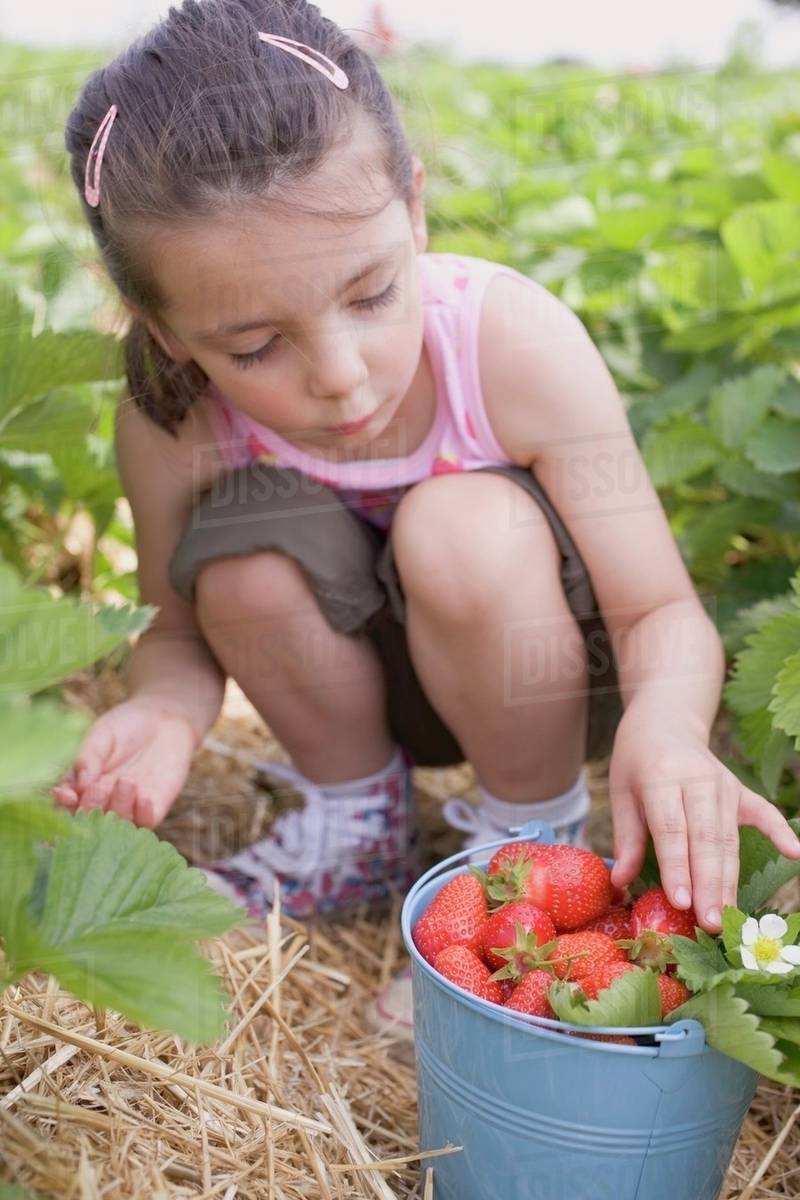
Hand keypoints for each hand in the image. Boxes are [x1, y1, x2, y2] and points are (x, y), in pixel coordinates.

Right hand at [52, 698, 196, 828]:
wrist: (165, 719)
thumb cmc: (127, 725)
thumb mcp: (102, 735)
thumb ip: (88, 757)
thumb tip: (79, 785)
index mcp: (82, 784)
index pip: (66, 801)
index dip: (63, 803)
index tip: (67, 795)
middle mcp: (103, 800)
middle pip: (90, 817)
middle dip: (90, 807)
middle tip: (98, 788)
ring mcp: (128, 807)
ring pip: (117, 823)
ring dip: (118, 807)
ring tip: (125, 781)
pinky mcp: (153, 808)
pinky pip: (146, 822)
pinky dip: (143, 814)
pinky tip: (143, 797)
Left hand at [607, 721, 799, 934]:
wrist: (664, 723)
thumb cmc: (637, 762)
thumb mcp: (621, 793)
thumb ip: (626, 838)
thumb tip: (620, 883)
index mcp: (662, 777)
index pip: (672, 829)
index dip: (677, 867)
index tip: (680, 902)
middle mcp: (698, 780)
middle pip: (706, 838)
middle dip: (708, 884)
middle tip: (710, 922)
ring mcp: (724, 784)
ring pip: (730, 837)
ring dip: (730, 879)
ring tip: (729, 915)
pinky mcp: (741, 789)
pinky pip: (764, 812)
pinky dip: (779, 831)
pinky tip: (795, 854)